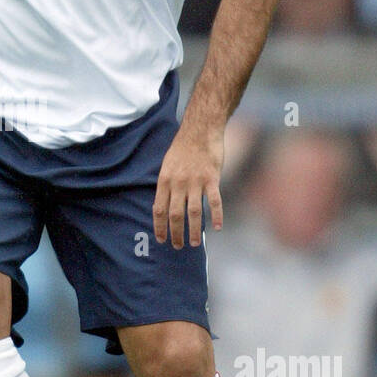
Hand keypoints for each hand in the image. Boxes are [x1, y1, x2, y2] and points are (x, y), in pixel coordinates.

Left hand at [153, 124, 223, 248]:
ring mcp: (195, 181)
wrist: (200, 130)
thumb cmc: (183, 148)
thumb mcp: (167, 165)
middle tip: (178, 246)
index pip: (159, 209)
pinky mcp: (212, 178)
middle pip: (175, 214)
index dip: (159, 226)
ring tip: (193, 243)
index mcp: (165, 180)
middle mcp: (178, 183)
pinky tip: (217, 227)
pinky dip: (216, 215)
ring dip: (193, 230)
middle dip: (175, 233)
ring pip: (193, 212)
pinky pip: (214, 201)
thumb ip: (167, 185)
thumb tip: (164, 206)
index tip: (161, 239)